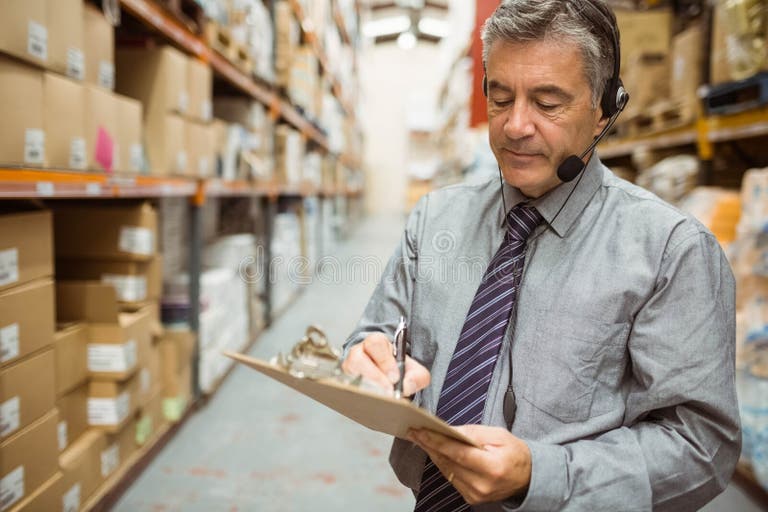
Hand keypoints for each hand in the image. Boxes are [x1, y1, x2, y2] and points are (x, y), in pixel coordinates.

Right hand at [341, 333, 429, 395]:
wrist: (387, 381)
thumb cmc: (396, 371)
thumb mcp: (413, 371)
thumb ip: (417, 376)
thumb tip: (407, 385)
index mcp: (377, 343)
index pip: (375, 343)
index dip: (385, 360)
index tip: (394, 377)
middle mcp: (359, 352)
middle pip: (357, 357)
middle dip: (374, 376)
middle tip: (388, 390)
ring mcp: (349, 367)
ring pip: (350, 374)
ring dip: (367, 387)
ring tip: (380, 397)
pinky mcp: (345, 382)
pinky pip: (347, 389)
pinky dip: (360, 397)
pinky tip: (371, 403)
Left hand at [408, 425, 531, 504]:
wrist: (528, 477)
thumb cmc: (514, 453)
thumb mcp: (498, 435)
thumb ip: (473, 432)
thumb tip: (449, 430)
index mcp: (492, 467)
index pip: (457, 453)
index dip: (436, 441)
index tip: (420, 431)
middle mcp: (482, 484)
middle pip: (448, 462)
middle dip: (430, 445)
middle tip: (415, 431)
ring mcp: (476, 494)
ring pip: (447, 470)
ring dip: (433, 454)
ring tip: (421, 438)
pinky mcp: (471, 498)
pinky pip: (451, 478)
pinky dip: (443, 464)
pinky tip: (436, 452)